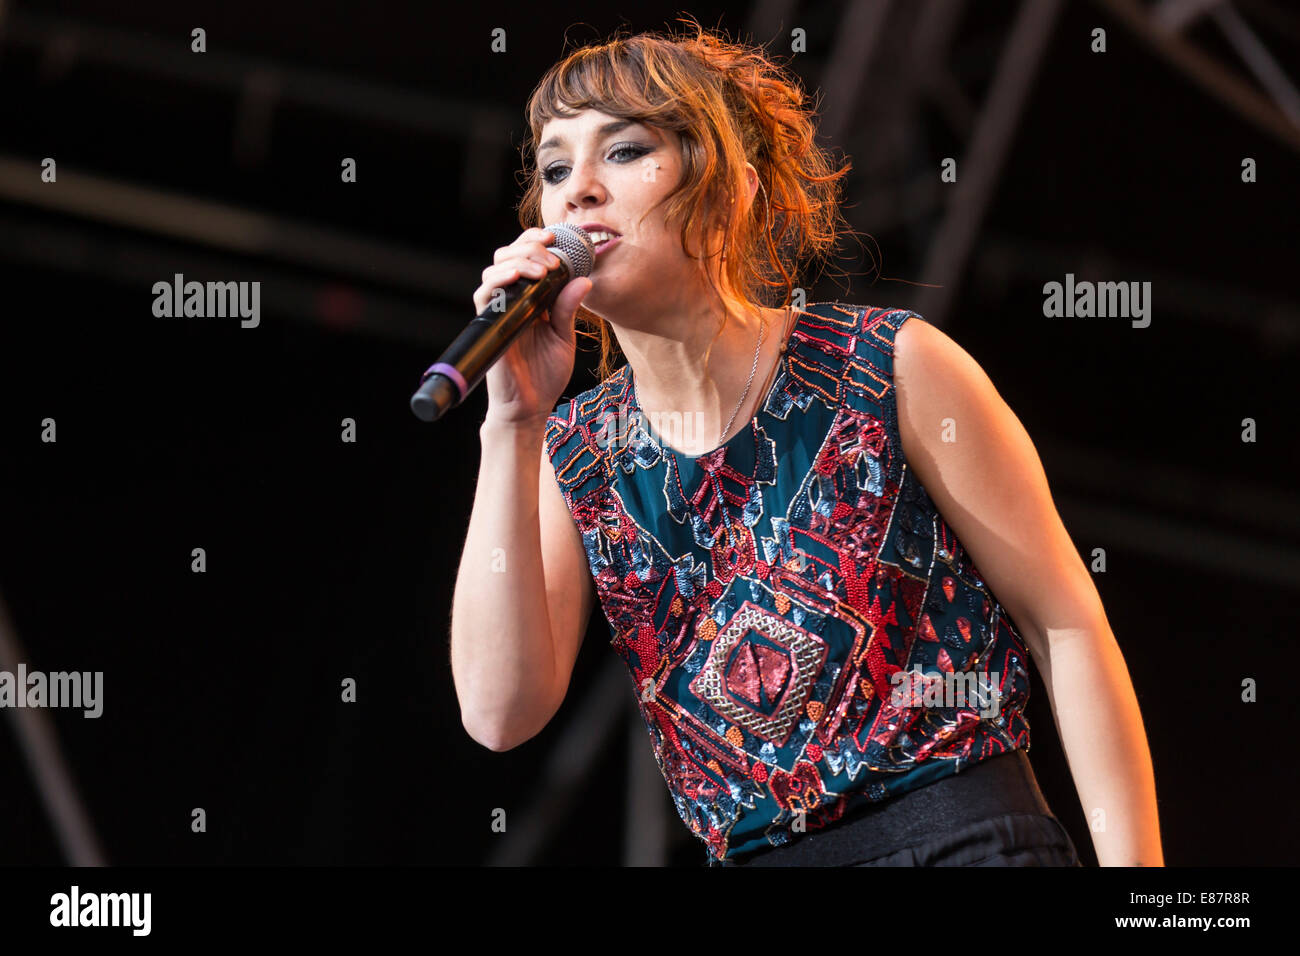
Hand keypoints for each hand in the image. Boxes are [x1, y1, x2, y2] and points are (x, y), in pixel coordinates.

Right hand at [472, 227, 592, 426]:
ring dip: (519, 260)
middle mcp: (511, 300)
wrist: (530, 407)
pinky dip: (499, 280)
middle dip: (530, 246)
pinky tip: (518, 277)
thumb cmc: (545, 374)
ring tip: (543, 269)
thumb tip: (584, 279)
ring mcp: (498, 310)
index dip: (537, 242)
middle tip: (552, 255)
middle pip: (508, 255)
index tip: (556, 237)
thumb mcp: (563, 336)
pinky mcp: (489, 324)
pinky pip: (485, 294)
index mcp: (530, 298)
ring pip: (495, 268)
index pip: (527, 258)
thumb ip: (568, 308)